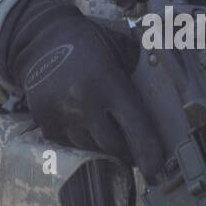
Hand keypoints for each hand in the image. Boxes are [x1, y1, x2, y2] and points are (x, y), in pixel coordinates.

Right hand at [2, 0, 163, 177]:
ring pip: (90, 147)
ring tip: (104, 127)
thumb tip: (165, 99)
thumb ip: (138, 72)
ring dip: (100, 143)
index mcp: (107, 81)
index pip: (135, 127)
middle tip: (130, 142)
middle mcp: (83, 101)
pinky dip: (78, 137)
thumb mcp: (118, 49)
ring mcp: (61, 113)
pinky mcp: (44, 120)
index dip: (149, 152)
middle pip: (113, 146)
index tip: (156, 169)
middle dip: (125, 148)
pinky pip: (68, 144)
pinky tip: (80, 119)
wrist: (40, 37)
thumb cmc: (86, 42)